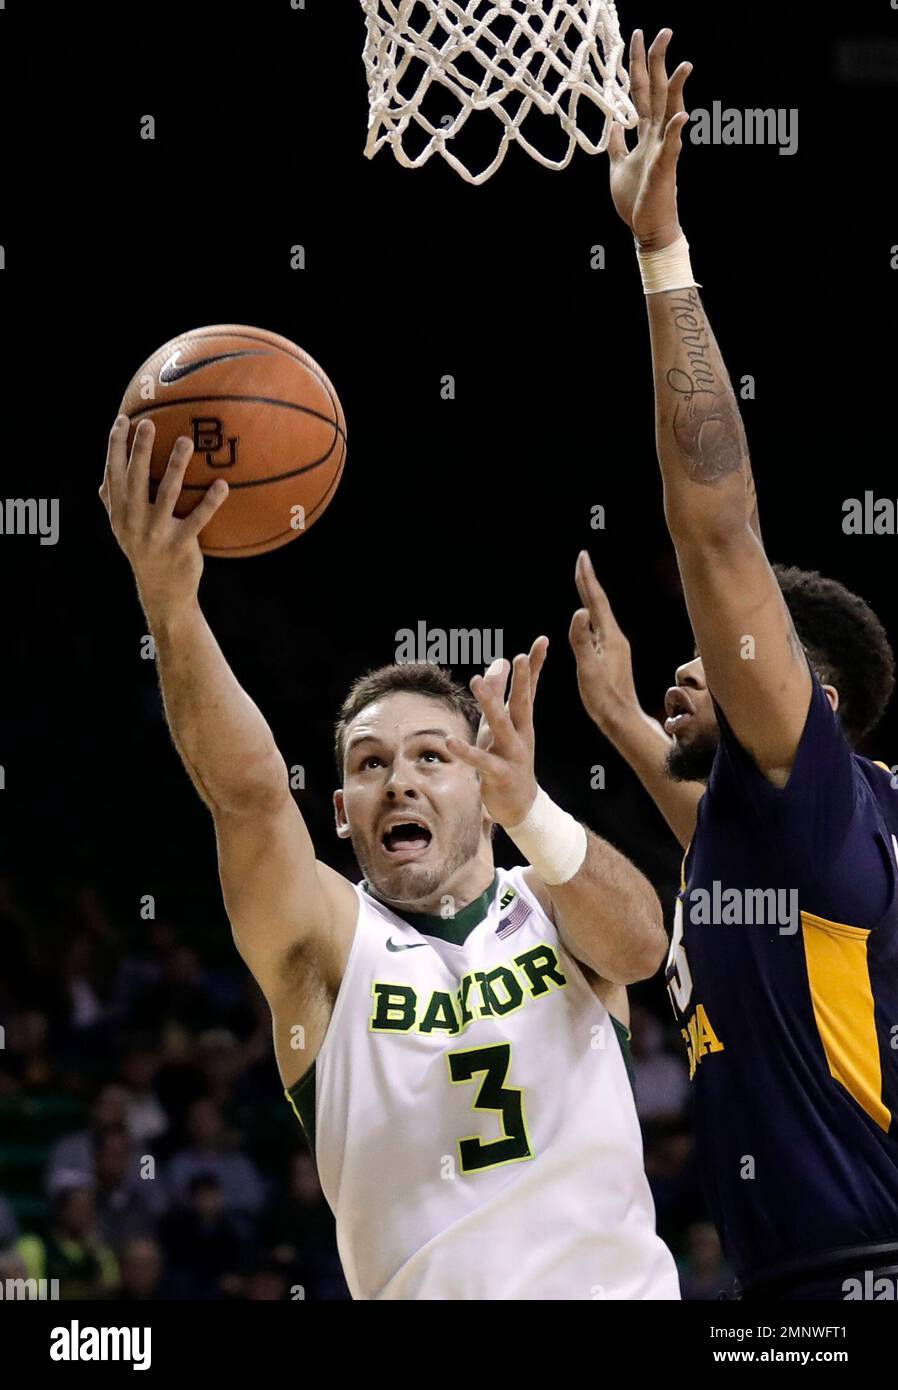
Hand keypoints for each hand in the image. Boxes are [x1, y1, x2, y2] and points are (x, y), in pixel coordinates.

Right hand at [99, 417, 228, 621]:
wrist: (162, 593)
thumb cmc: (144, 553)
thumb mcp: (123, 530)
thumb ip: (114, 503)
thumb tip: (103, 477)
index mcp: (120, 513)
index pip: (113, 474)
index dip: (116, 447)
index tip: (122, 420)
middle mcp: (134, 521)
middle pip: (135, 479)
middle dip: (139, 450)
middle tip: (148, 423)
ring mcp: (157, 534)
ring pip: (166, 494)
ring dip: (176, 466)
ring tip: (186, 441)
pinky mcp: (180, 545)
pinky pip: (198, 519)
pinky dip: (210, 502)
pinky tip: (222, 484)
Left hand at [446, 638, 547, 828]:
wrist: (521, 805)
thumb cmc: (509, 759)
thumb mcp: (503, 724)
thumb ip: (501, 693)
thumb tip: (500, 660)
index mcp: (522, 721)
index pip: (529, 688)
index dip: (535, 665)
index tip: (542, 641)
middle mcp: (521, 734)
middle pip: (521, 703)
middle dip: (521, 681)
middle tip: (519, 658)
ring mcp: (512, 754)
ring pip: (500, 725)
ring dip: (489, 702)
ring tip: (475, 680)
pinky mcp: (499, 774)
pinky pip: (481, 760)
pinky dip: (465, 751)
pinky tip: (448, 741)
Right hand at [569, 551, 641, 734]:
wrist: (622, 719)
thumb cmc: (604, 698)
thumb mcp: (589, 669)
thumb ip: (582, 640)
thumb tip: (579, 611)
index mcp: (610, 637)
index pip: (596, 601)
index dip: (587, 578)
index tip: (582, 557)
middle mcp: (615, 638)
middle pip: (599, 604)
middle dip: (588, 581)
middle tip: (581, 561)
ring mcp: (615, 647)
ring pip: (599, 614)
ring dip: (589, 596)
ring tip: (582, 582)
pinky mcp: (612, 656)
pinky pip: (598, 626)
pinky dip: (590, 614)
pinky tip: (587, 618)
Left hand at [608, 28, 691, 251]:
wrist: (646, 228)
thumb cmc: (635, 199)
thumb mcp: (618, 165)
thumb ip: (617, 143)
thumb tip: (615, 122)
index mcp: (645, 133)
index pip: (641, 91)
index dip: (638, 65)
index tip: (637, 37)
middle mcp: (656, 135)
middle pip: (657, 91)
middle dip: (658, 62)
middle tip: (663, 31)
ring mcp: (663, 150)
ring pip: (671, 113)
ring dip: (676, 90)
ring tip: (684, 64)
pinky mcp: (665, 169)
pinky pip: (672, 147)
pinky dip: (675, 131)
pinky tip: (680, 116)